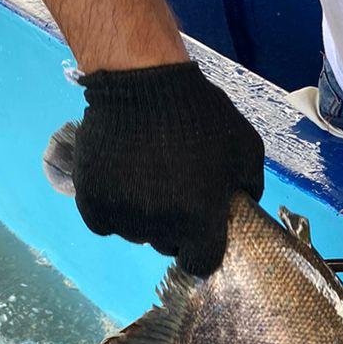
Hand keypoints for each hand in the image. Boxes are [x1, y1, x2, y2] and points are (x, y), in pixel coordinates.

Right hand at [45, 61, 264, 275]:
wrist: (142, 81)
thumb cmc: (200, 114)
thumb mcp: (246, 148)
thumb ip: (249, 188)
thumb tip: (239, 210)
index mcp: (200, 221)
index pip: (201, 262)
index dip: (202, 248)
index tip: (200, 230)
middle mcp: (159, 228)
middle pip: (168, 245)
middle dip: (175, 226)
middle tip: (174, 189)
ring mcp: (123, 216)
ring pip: (136, 233)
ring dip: (143, 215)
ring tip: (146, 175)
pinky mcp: (93, 202)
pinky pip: (105, 221)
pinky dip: (113, 207)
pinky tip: (121, 180)